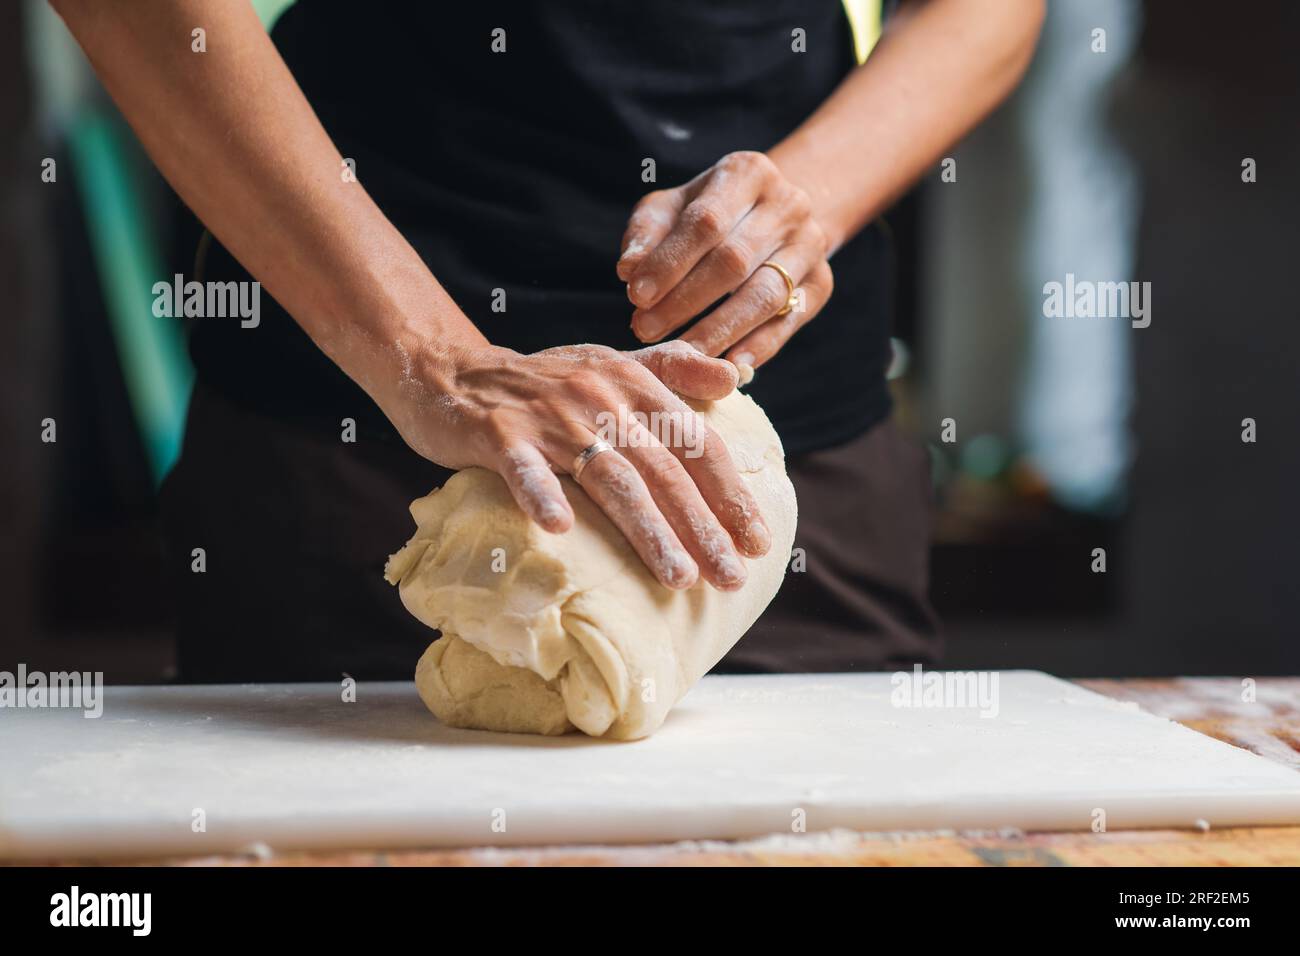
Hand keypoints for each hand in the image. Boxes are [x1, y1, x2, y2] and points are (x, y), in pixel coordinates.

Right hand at [376, 340, 771, 591]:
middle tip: (730, 577)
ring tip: (678, 577)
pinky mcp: (497, 433)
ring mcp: (548, 415)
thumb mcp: (611, 365)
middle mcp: (599, 394)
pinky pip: (522, 468)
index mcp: (633, 382)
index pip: (695, 442)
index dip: (729, 493)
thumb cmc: (544, 383)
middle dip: (701, 526)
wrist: (452, 372)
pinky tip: (560, 529)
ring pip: (607, 477)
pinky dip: (539, 495)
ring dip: (646, 529)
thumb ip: (672, 370)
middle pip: (661, 468)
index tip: (758, 541)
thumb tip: (735, 377)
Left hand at [618, 151, 833, 370]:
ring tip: (682, 354)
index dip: (669, 262)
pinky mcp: (821, 282)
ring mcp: (810, 243)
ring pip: (764, 294)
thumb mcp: (673, 208)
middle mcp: (787, 204)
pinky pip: (790, 320)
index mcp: (748, 173)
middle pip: (734, 260)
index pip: (705, 221)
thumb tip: (629, 269)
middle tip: (645, 330)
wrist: (774, 216)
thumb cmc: (709, 214)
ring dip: (719, 330)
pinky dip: (760, 346)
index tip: (634, 296)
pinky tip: (730, 365)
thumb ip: (647, 234)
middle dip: (685, 301)